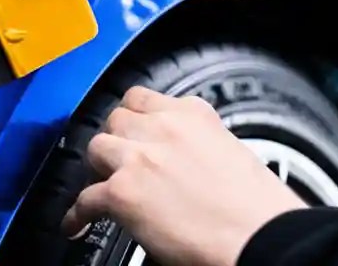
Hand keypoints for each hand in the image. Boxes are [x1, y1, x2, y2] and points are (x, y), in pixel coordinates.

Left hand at [62, 87, 306, 265]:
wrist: (259, 238)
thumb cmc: (257, 208)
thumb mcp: (231, 151)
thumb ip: (197, 143)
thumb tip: (181, 158)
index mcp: (193, 114)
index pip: (144, 99)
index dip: (133, 118)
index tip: (132, 130)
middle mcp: (162, 129)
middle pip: (116, 119)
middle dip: (116, 140)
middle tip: (119, 160)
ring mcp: (139, 158)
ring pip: (96, 148)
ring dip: (98, 168)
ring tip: (102, 185)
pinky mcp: (123, 192)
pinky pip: (85, 198)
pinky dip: (78, 213)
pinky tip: (77, 223)